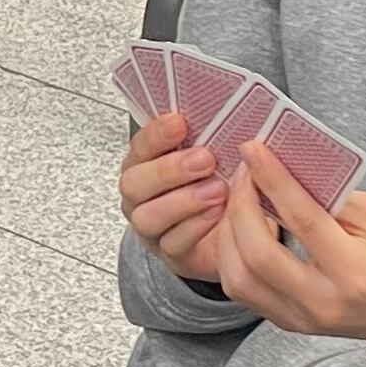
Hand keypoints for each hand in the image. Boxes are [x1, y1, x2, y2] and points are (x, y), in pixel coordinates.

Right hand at [118, 112, 228, 284]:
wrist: (232, 232)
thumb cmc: (218, 186)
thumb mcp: (213, 157)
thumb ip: (207, 139)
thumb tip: (224, 114)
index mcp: (144, 164)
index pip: (139, 147)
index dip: (156, 134)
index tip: (180, 122)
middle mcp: (140, 196)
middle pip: (134, 184)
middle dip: (169, 170)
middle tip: (205, 159)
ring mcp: (151, 227)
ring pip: (148, 217)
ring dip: (183, 201)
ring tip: (218, 190)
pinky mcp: (169, 253)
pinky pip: (173, 243)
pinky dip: (196, 226)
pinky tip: (218, 213)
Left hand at [217, 145, 365, 366]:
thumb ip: (327, 195)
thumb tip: (281, 169)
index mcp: (354, 272)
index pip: (301, 219)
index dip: (272, 179)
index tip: (253, 149)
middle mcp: (323, 302)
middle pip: (257, 253)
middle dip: (240, 205)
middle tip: (243, 172)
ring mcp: (301, 318)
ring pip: (238, 277)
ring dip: (228, 232)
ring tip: (239, 199)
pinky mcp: (287, 323)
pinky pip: (242, 290)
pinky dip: (232, 255)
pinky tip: (240, 229)